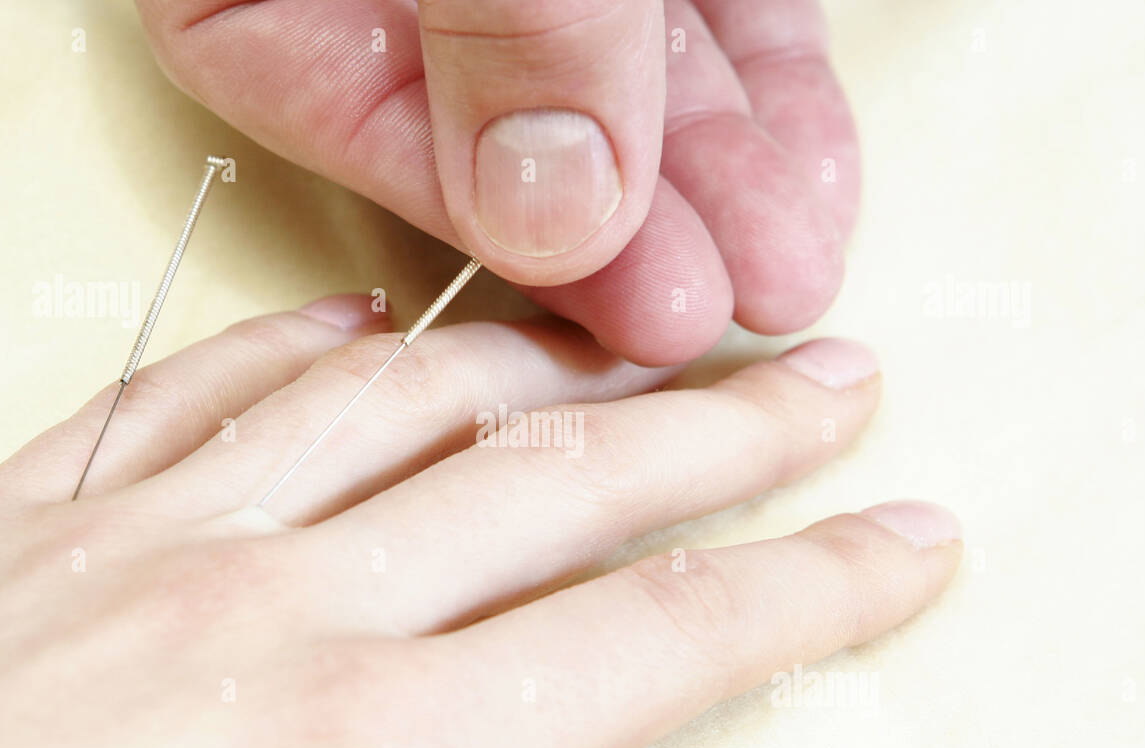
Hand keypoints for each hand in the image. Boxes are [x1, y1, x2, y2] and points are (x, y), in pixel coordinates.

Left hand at [0, 296, 956, 747]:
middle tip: (829, 385)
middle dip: (725, 437)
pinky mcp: (39, 513)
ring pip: (399, 395)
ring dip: (539, 362)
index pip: (665, 635)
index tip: (906, 539)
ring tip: (633, 347)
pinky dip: (291, 336)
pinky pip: (190, 383)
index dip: (813, 585)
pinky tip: (361, 316)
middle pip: (566, 483)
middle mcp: (288, 608)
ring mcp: (159, 537)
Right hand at [134, 0, 859, 364]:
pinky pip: (700, 12)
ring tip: (790, 273)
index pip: (338, 107)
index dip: (478, 211)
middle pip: (501, 124)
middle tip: (717, 320)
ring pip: (616, 80)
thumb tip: (552, 206)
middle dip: (627, 231)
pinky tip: (806, 177)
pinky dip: (762, 86)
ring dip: (715, 182)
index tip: (600, 292)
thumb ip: (506, 15)